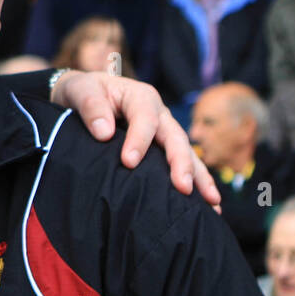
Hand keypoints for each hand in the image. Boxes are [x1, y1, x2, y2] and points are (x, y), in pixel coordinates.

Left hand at [51, 70, 220, 208]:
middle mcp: (159, 113)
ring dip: (199, 177)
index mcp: (140, 97)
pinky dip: (197, 182)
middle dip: (181, 163)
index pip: (145, 119)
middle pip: (175, 137)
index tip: (128, 162)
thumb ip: (91, 107)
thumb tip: (104, 133)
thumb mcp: (82, 91)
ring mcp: (164, 131)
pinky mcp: (163, 147)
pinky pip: (183, 163)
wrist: (84, 93)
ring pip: (186, 153)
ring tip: (212, 203)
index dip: (139, 140)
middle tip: (183, 187)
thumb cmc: (83, 91)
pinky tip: (209, 205)